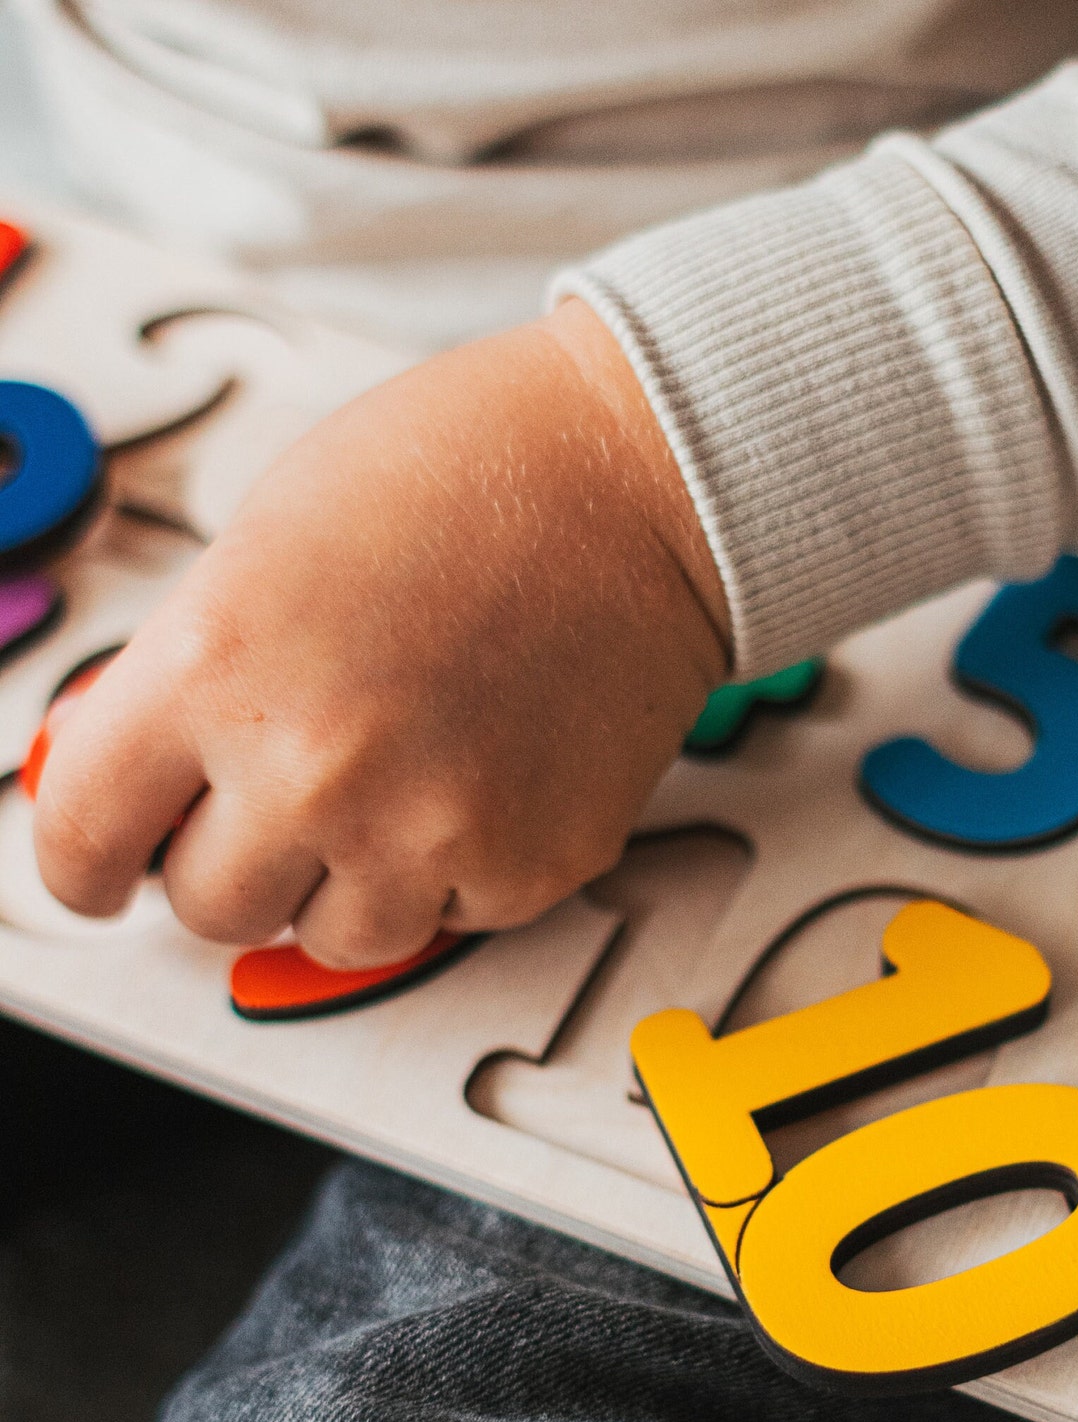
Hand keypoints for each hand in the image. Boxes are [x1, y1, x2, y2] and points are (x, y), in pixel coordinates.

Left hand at [33, 300, 730, 967]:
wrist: (639, 480)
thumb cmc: (466, 474)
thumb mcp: (268, 544)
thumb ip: (196, 679)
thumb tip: (156, 781)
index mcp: (216, 668)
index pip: (84, 835)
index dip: (86, 864)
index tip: (108, 870)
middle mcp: (315, 770)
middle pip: (209, 906)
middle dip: (232, 861)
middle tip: (281, 802)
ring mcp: (431, 830)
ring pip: (334, 937)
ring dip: (345, 881)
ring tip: (397, 788)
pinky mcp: (531, 865)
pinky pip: (453, 916)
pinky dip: (456, 865)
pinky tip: (484, 773)